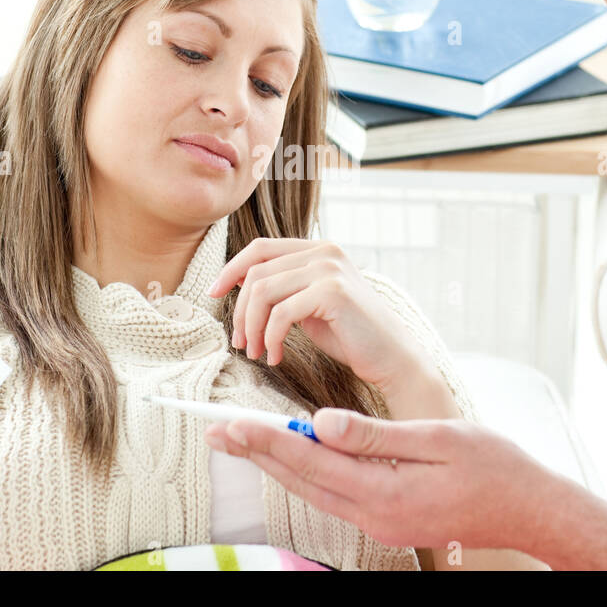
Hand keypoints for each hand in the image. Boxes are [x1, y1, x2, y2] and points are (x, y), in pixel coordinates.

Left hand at [204, 407, 554, 550]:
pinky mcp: (387, 521)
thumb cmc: (494, 467)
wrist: (530, 510)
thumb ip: (376, 434)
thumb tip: (321, 421)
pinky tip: (294, 457)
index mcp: (385, 491)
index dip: (267, 439)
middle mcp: (374, 514)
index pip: (310, 460)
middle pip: (301, 480)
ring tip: (242, 441)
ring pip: (313, 491)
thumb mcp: (439, 437)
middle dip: (256, 453)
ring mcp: (379, 523)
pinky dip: (306, 474)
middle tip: (215, 431)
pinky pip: (334, 496)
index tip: (231, 422)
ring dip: (276, 463)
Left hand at [207, 238, 431, 392]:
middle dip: (241, 310)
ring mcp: (329, 268)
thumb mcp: (310, 306)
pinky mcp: (332, 292)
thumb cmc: (351, 336)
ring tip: (258, 352)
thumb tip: (241, 283)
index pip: (261, 248)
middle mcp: (324, 252)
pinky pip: (281, 313)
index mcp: (318, 250)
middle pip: (257, 271)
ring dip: (253, 328)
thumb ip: (284, 290)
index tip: (213, 293)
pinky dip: (271, 338)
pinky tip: (276, 356)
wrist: (392, 358)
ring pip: (263, 291)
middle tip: (241, 343)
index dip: (232, 268)